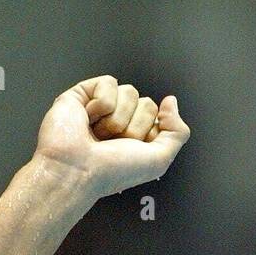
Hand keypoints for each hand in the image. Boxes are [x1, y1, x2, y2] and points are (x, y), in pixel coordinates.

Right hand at [33, 74, 189, 199]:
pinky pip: (109, 83)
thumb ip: (177, 132)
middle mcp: (121, 122)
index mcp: (138, 138)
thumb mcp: (159, 160)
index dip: (149, 133)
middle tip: (113, 143)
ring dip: (117, 118)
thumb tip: (171, 101)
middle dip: (134, 126)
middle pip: (147, 103)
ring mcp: (103, 107)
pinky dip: (102, 104)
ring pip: (130, 92)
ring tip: (98, 134)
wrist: (78, 170)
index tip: (132, 150)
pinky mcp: (84, 93)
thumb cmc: (113, 171)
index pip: (159, 117)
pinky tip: (88, 120)